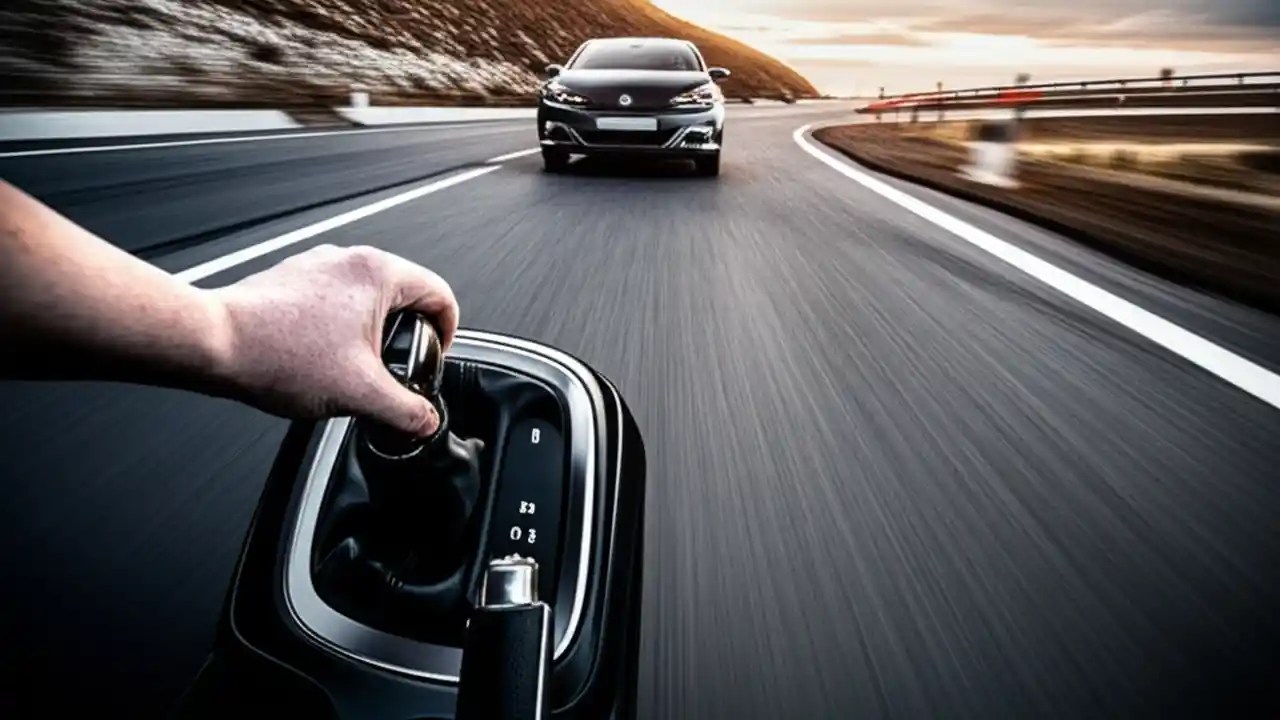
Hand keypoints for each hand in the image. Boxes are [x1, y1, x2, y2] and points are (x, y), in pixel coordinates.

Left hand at [208, 244, 458, 435]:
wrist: (214, 345)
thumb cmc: (278, 355)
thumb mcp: (361, 394)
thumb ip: (407, 411)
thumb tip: (426, 421)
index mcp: (378, 273)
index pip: (442, 295)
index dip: (448, 335)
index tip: (433, 359)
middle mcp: (350, 259)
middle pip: (406, 297)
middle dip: (406, 339)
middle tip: (392, 372)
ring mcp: (319, 265)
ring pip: (369, 299)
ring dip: (372, 334)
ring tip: (352, 368)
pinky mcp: (293, 278)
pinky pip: (335, 300)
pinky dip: (339, 329)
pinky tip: (319, 359)